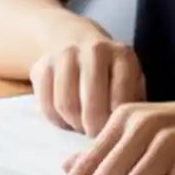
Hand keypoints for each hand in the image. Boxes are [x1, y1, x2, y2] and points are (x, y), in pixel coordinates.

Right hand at [29, 20, 144, 135]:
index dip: (116, 123)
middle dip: (93, 129)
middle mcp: (94, 51)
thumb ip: (133, 103)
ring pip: (66, 106)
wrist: (73, 39)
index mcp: (122, 55)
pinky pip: (46, 105)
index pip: (120, 99)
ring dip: (74, 124)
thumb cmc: (109, 72)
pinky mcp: (41, 66)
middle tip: (96, 135)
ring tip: (82, 125)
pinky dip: (57, 119)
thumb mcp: (131, 80)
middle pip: (92, 105)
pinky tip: (67, 118)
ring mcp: (64, 56)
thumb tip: (126, 133)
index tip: (114, 131)